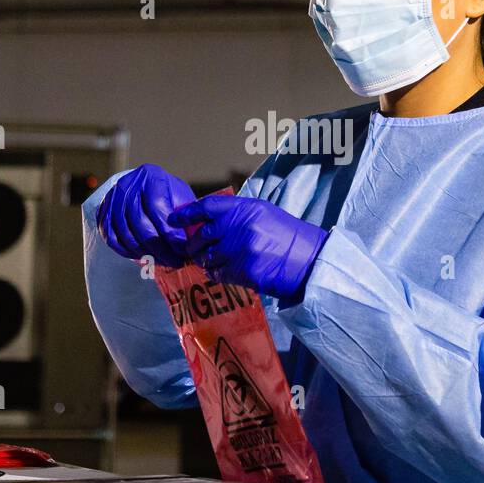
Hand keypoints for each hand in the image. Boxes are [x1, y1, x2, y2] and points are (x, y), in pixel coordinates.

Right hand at [96, 164, 195, 266]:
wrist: (141, 188)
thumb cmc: (167, 195)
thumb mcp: (180, 197)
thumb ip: (187, 214)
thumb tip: (194, 239)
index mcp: (150, 176)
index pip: (158, 209)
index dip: (171, 233)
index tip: (183, 249)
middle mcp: (127, 185)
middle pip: (142, 225)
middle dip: (161, 249)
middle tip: (176, 261)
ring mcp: (112, 200)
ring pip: (127, 235)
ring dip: (147, 254)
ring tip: (164, 261)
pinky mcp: (102, 214)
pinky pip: (113, 240)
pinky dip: (129, 253)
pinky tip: (145, 257)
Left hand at [167, 195, 328, 303]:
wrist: (309, 260)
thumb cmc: (287, 236)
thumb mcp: (263, 214)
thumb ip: (236, 215)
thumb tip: (207, 221)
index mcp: (245, 209)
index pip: (207, 207)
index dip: (187, 214)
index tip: (174, 219)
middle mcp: (240, 227)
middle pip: (201, 236)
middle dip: (193, 244)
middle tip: (192, 249)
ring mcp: (240, 250)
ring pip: (207, 257)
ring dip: (204, 261)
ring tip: (209, 261)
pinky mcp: (243, 271)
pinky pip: (218, 274)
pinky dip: (216, 274)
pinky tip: (223, 272)